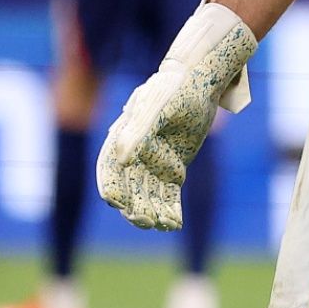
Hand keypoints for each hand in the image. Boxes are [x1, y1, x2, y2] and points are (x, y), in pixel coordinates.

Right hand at [96, 1, 256, 229]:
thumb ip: (139, 131)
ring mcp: (154, 163)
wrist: (198, 82)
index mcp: (123, 138)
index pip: (110, 169)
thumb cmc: (174, 89)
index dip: (110, 186)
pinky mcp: (173, 168)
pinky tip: (175, 224)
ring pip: (149, 195)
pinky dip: (170, 210)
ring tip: (163, 225)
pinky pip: (169, 195)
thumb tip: (121, 158)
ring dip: (153, 212)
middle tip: (146, 220)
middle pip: (129, 188)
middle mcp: (135, 154)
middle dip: (134, 206)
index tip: (117, 203)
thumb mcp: (157, 107)